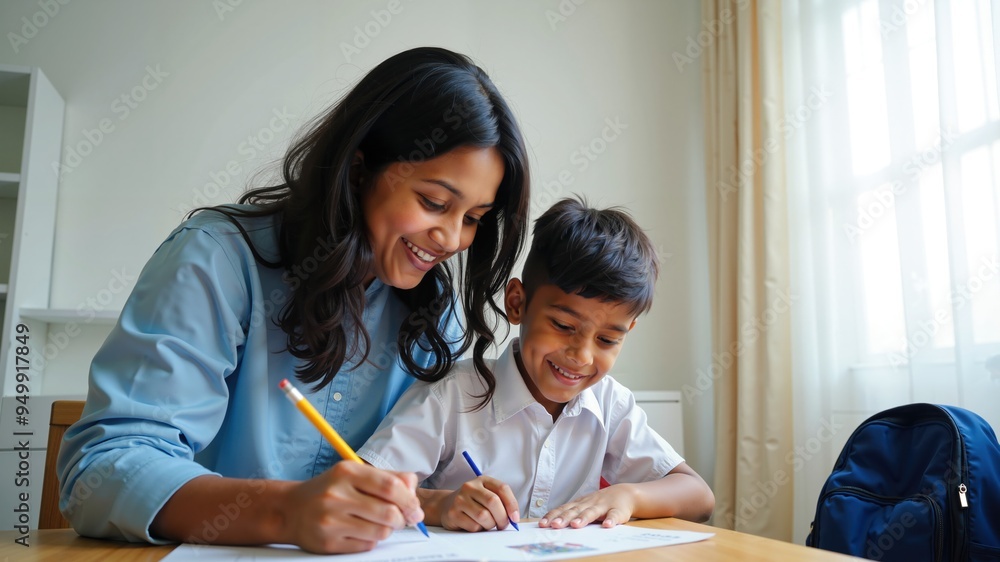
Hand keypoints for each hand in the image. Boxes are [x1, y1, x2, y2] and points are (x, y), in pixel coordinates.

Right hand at [282, 461, 423, 552]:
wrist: (291, 510)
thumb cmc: (330, 490)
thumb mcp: (354, 474)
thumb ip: (387, 477)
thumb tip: (413, 489)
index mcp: (346, 472)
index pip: (389, 486)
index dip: (409, 500)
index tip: (415, 509)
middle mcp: (336, 495)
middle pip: (388, 512)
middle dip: (402, 519)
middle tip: (402, 519)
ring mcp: (330, 521)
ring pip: (380, 532)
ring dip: (387, 530)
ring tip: (380, 523)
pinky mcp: (327, 543)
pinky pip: (366, 546)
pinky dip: (371, 540)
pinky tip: (361, 531)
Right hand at [438, 475, 519, 531]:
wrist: (446, 505)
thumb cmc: (473, 502)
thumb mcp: (487, 495)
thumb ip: (501, 502)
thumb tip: (514, 517)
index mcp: (482, 480)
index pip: (502, 488)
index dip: (512, 504)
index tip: (515, 518)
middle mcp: (470, 487)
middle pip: (493, 502)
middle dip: (502, 517)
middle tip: (502, 525)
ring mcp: (460, 499)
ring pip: (484, 516)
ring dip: (490, 525)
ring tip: (487, 524)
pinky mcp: (453, 513)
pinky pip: (473, 526)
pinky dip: (478, 529)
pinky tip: (475, 524)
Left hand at [539, 485, 635, 528]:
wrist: (625, 494)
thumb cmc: (600, 503)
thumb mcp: (584, 506)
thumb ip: (571, 513)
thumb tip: (551, 523)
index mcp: (580, 504)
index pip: (563, 509)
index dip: (553, 516)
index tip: (543, 524)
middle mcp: (589, 503)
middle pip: (575, 511)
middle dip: (564, 518)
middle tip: (554, 525)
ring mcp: (603, 506)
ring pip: (592, 512)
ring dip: (584, 518)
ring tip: (576, 525)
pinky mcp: (618, 511)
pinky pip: (614, 515)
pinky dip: (611, 520)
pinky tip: (607, 525)